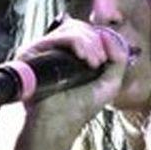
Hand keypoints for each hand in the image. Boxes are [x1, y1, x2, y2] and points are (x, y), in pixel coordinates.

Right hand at [19, 16, 134, 139]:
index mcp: (70, 53)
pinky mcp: (32, 52)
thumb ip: (118, 57)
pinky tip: (83, 58)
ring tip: (93, 63)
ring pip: (70, 28)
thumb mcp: (110, 82)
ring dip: (88, 42)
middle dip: (95, 41)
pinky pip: (57, 36)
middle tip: (99, 62)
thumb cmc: (81, 107)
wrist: (59, 123)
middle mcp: (54, 49)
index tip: (105, 58)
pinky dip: (75, 42)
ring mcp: (42, 49)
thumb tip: (109, 35)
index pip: (85, 31)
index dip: (99, 38)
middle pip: (79, 26)